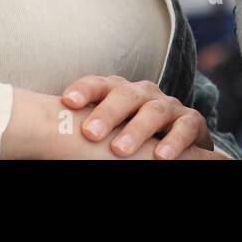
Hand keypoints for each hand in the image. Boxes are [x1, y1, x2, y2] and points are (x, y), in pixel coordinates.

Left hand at [61, 74, 214, 158]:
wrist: (178, 136)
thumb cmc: (131, 131)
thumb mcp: (110, 126)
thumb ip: (88, 123)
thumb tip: (50, 131)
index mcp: (119, 90)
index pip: (99, 84)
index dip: (84, 90)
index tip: (67, 101)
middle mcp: (144, 93)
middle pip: (125, 95)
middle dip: (107, 113)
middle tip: (90, 133)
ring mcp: (168, 105)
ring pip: (154, 111)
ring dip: (137, 130)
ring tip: (120, 150)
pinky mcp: (191, 121)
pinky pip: (185, 127)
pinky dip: (173, 142)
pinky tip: (160, 156)